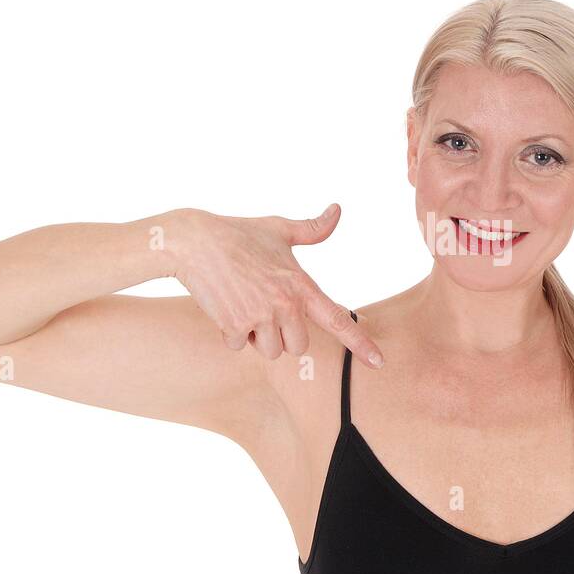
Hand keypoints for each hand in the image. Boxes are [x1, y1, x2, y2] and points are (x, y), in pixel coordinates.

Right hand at [166, 204, 383, 367]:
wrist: (195, 241)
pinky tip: (226, 308)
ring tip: (245, 307)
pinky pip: (240, 346)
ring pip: (270, 351)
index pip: (338, 320)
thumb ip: (312, 229)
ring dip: (257, 337)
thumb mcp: (279, 228)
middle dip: (283, 336)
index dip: (360, 344)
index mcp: (302, 285)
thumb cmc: (239, 233)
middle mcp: (285, 304)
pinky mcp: (234, 324)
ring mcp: (260, 316)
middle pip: (298, 347)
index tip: (379, 362)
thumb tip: (337, 211)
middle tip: (266, 309)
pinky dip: (232, 334)